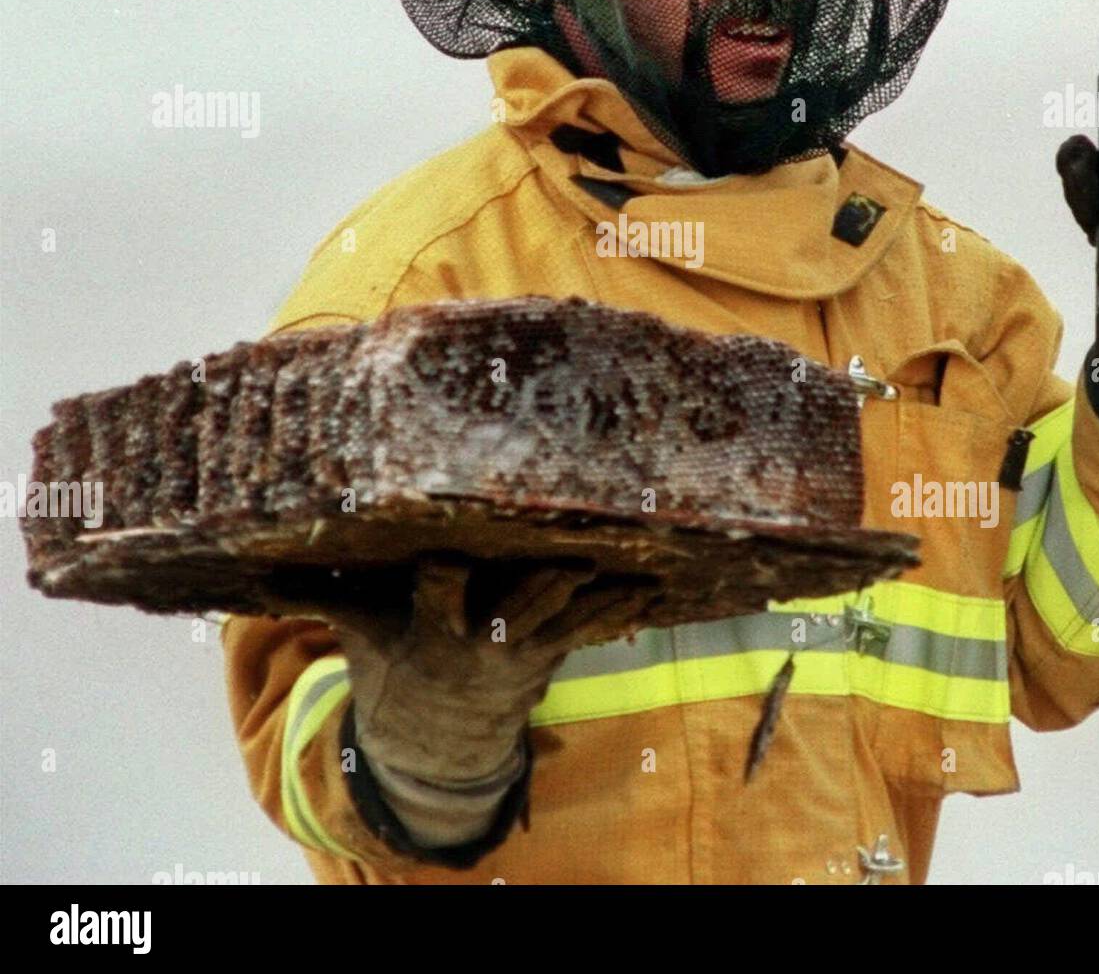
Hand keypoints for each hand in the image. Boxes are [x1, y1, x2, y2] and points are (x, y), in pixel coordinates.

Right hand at [329, 558, 654, 782]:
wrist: (435, 745)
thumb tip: (256, 576)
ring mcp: (523, 651)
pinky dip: (619, 608)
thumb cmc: (394, 670)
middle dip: (541, 578)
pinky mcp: (550, 652)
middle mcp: (483, 643)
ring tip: (630, 558)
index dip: (445, 579)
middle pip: (517, 605)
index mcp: (433, 632)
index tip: (448, 554)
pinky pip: (590, 628)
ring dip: (594, 590)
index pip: (438, 598)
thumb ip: (321, 597)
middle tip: (569, 544)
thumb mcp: (360, 636)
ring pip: (563, 614)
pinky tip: (650, 586)